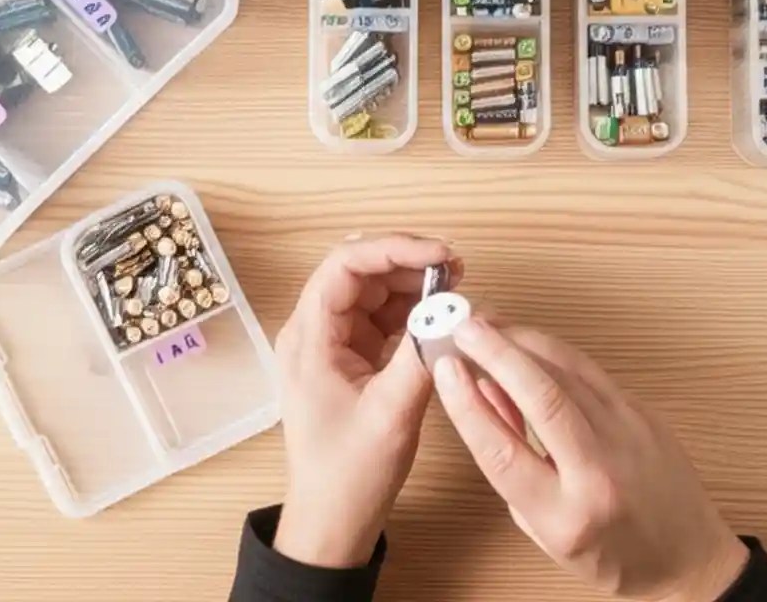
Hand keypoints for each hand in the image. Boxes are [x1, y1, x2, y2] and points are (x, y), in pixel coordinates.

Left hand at [273, 234, 460, 568]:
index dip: (394, 249)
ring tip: (455, 288)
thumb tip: (455, 312)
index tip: (441, 255)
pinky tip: (440, 315)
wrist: (332, 519)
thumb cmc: (348, 473)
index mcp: (309, 338)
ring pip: (373, 291)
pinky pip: (382, 317)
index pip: (345, 265)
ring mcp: (332, 345)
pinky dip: (412, 309)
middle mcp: (315, 332)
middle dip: (408, 261)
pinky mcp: (351, 359)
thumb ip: (422, 355)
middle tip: (457, 268)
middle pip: (360, 270)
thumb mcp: (392, 413)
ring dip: (413, 283)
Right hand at [433, 318, 747, 600]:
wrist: (688, 557)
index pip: (504, 449)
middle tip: (462, 326)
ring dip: (522, 341)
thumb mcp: (542, 527)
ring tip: (487, 323)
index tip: (445, 369)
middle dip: (496, 353)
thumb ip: (511, 463)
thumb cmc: (611, 552)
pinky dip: (553, 350)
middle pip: (541, 396)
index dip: (467, 404)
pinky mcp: (643, 414)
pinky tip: (527, 339)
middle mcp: (599, 473)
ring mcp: (628, 437)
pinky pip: (590, 372)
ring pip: (569, 373)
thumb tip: (482, 394)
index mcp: (565, 515)